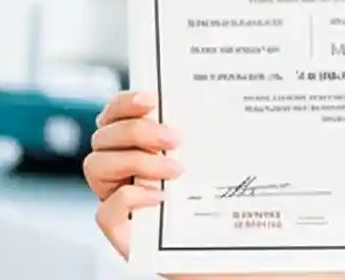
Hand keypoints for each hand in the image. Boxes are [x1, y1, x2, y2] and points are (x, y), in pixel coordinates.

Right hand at [84, 91, 344, 279]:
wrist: (248, 255)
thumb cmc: (244, 208)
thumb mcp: (235, 161)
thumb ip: (223, 132)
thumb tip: (246, 90)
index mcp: (147, 148)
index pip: (115, 116)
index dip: (124, 102)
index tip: (153, 98)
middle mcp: (129, 173)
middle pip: (102, 137)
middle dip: (136, 131)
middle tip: (176, 138)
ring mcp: (124, 204)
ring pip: (95, 166)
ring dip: (134, 160)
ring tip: (176, 170)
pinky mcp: (125, 234)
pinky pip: (104, 211)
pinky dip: (129, 197)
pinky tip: (161, 198)